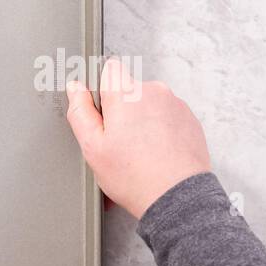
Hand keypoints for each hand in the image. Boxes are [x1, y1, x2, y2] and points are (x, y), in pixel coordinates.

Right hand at [65, 58, 211, 218]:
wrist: (176, 196)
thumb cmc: (135, 176)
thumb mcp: (92, 147)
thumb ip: (80, 112)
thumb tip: (75, 89)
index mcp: (126, 93)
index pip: (110, 68)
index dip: (103, 90)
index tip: (104, 113)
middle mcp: (154, 91)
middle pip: (130, 89)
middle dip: (123, 110)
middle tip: (120, 142)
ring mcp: (175, 104)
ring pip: (150, 104)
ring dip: (143, 120)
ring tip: (140, 152)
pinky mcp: (190, 119)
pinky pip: (168, 116)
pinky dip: (162, 130)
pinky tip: (157, 153)